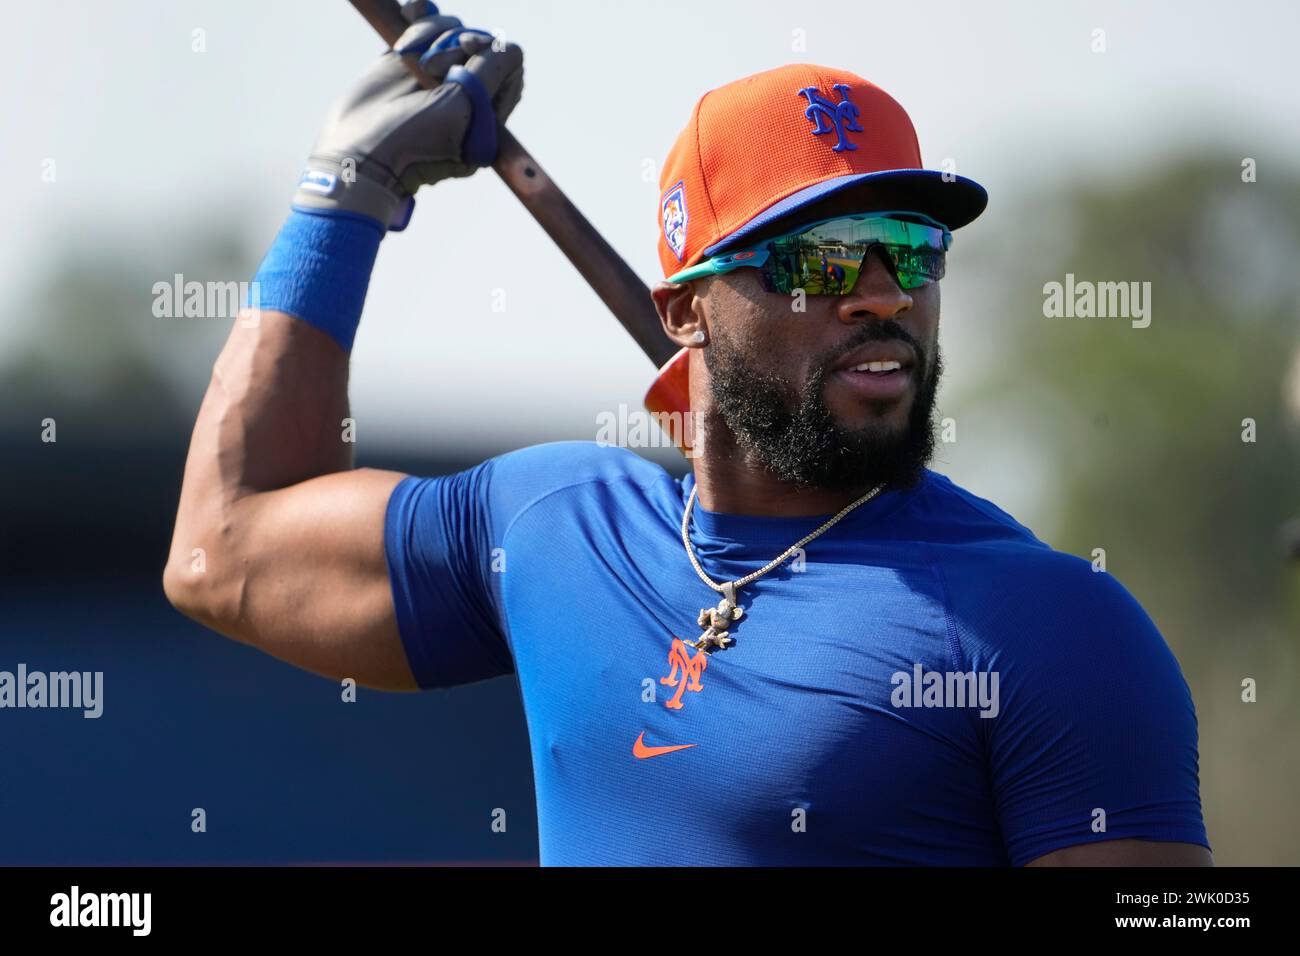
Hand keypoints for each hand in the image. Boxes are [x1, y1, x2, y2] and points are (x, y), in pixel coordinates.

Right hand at [292, 0, 523, 230]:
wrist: (358, 154)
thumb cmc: (414, 142)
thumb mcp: (462, 110)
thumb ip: (487, 73)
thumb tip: (503, 44)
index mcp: (489, 111)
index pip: (509, 62)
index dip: (492, 49)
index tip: (466, 53)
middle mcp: (466, 90)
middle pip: (478, 40)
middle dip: (455, 44)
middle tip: (431, 69)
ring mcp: (436, 74)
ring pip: (450, 28)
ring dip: (431, 33)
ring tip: (407, 57)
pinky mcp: (407, 60)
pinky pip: (425, 22)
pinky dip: (420, 13)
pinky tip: (408, 14)